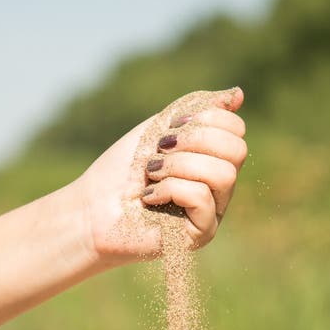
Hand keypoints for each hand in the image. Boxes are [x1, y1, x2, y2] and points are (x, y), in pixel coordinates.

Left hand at [77, 88, 247, 264]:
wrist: (91, 209)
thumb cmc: (121, 171)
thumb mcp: (159, 127)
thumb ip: (197, 109)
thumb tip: (239, 94)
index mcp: (212, 159)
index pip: (235, 129)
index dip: (205, 119)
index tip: (167, 129)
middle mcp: (218, 187)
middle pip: (237, 150)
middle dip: (194, 141)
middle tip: (160, 149)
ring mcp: (212, 213)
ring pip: (224, 174)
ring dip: (180, 166)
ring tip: (151, 173)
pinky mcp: (200, 235)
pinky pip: (202, 197)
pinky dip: (171, 189)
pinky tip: (149, 196)